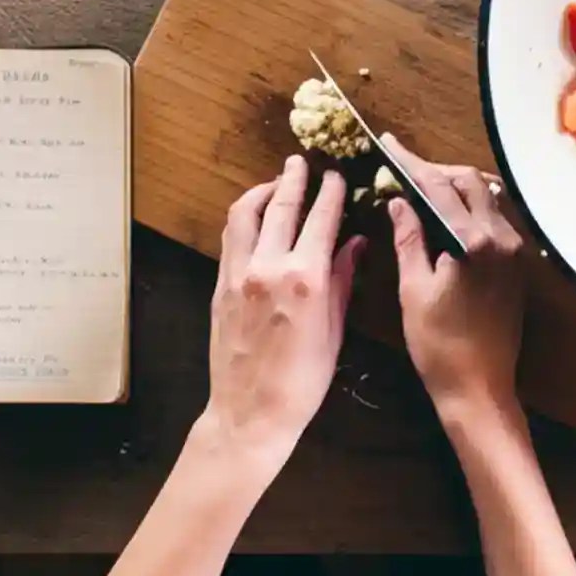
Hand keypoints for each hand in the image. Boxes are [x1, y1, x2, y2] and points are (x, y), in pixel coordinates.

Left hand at [205, 155, 365, 455]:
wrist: (251, 412)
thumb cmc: (303, 381)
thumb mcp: (335, 331)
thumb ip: (343, 281)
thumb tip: (354, 245)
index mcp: (307, 279)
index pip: (321, 219)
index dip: (330, 193)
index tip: (336, 176)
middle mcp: (270, 267)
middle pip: (282, 206)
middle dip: (294, 180)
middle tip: (302, 163)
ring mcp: (239, 274)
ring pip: (245, 214)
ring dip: (261, 191)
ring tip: (274, 182)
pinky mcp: (221, 285)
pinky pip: (231, 237)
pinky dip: (243, 217)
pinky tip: (253, 215)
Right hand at [382, 134, 524, 412]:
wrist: (480, 389)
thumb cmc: (438, 346)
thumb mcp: (413, 289)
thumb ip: (409, 238)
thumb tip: (399, 201)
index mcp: (476, 242)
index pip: (440, 187)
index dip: (412, 163)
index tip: (389, 144)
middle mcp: (504, 239)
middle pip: (471, 183)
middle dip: (436, 171)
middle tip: (403, 171)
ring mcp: (516, 252)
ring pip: (488, 198)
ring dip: (457, 188)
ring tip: (423, 191)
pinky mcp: (518, 267)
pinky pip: (497, 220)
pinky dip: (472, 209)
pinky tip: (448, 218)